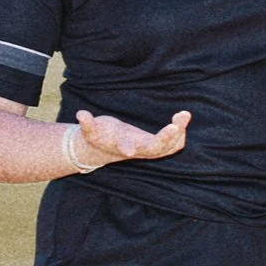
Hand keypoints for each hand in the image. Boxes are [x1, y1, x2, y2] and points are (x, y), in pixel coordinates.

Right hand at [74, 109, 192, 164]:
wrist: (104, 149)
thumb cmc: (98, 136)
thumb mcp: (90, 130)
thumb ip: (87, 124)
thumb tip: (81, 114)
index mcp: (122, 145)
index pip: (127, 147)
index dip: (128, 147)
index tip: (130, 150)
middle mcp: (138, 151)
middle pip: (155, 149)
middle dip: (166, 138)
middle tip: (176, 123)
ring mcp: (149, 150)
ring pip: (169, 147)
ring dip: (178, 133)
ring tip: (184, 114)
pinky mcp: (156, 147)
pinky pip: (174, 145)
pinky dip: (180, 135)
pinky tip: (182, 119)